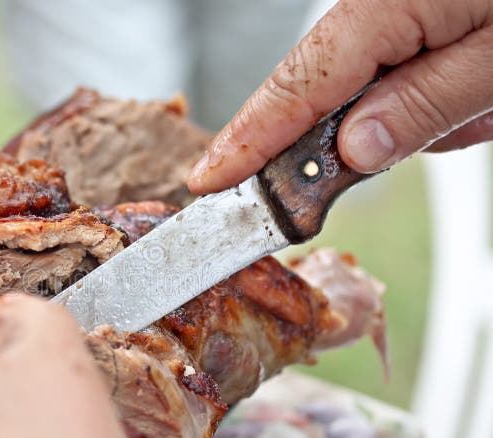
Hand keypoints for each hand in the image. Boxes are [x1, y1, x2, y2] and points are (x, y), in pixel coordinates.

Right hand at [188, 0, 492, 192]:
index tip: (208, 182)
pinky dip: (440, 95)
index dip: (248, 140)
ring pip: (372, 90)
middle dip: (357, 136)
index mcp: (388, 4)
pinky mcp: (419, 17)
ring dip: (423, 113)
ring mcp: (397, 9)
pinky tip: (484, 85)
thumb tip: (355, 151)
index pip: (298, 85)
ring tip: (488, 97)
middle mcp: (380, 3)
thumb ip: (427, 105)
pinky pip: (404, 71)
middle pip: (322, 89)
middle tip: (429, 136)